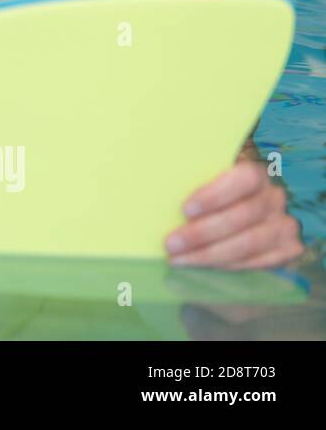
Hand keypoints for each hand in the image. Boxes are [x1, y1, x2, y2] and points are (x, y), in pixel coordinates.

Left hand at [165, 160, 303, 268]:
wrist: (243, 218)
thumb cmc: (213, 197)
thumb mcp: (205, 183)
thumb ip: (190, 182)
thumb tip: (153, 186)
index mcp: (255, 174)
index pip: (244, 179)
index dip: (215, 194)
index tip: (185, 210)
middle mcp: (275, 198)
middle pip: (242, 215)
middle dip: (202, 233)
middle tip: (171, 244)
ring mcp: (284, 224)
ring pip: (249, 242)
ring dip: (210, 254)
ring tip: (178, 259)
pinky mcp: (288, 249)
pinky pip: (258, 261)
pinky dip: (228, 265)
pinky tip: (203, 266)